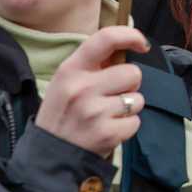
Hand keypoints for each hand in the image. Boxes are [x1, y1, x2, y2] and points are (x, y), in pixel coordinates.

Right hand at [35, 27, 149, 157]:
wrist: (49, 156)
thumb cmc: (62, 114)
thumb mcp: (65, 83)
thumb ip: (91, 66)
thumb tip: (125, 49)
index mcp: (70, 70)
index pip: (106, 38)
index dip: (130, 35)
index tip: (141, 43)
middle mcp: (82, 88)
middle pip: (133, 73)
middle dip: (129, 85)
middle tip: (110, 97)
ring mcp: (95, 112)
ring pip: (138, 99)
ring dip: (128, 108)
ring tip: (106, 116)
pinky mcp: (107, 133)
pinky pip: (136, 122)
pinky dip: (127, 127)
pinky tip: (108, 130)